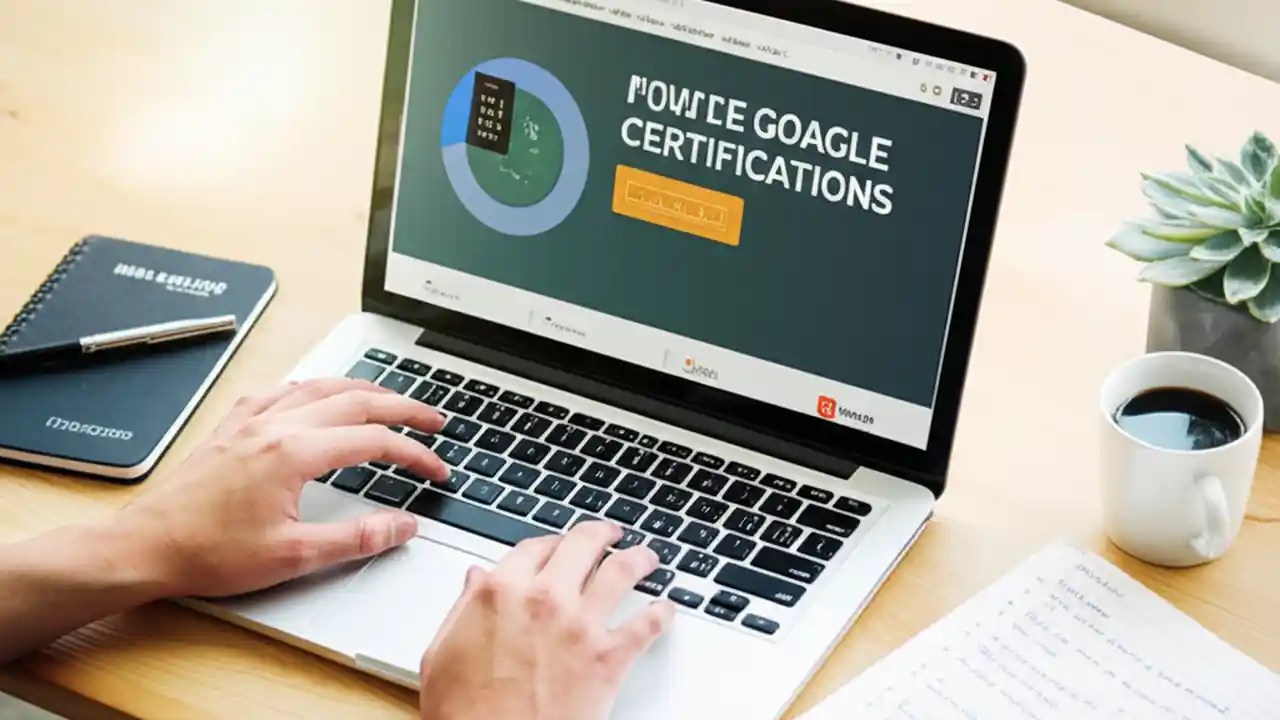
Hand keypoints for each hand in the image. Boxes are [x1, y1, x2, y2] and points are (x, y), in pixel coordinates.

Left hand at [112, 378, 447, 598]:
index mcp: (295, 453)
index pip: (374, 441)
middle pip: (355, 400)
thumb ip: (357, 538)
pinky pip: (279, 391)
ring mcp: (250, 423)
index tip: (436, 469)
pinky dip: (310, 388)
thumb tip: (402, 526)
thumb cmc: (207, 553)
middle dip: (403, 406)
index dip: (415, 453)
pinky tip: (313, 394)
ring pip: (318, 386)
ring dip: (361, 388)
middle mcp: (274, 427)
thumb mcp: (294, 556)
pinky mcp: (230, 429)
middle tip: (433, 418)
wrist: (144, 548)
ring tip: (387, 396)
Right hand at [419, 521, 674, 719]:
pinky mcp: (609, 658)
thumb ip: (463, 608)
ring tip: (646, 558)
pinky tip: (665, 610)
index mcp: (500, 592)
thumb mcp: (442, 653)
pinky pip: (647, 625)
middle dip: (600, 534)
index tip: (557, 546)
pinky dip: (662, 613)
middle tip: (610, 535)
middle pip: (583, 545)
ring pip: (622, 571)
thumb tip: (476, 580)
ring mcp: (580, 626)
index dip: (550, 543)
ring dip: (639, 559)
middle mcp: (544, 598)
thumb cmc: (463, 712)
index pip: (534, 547)